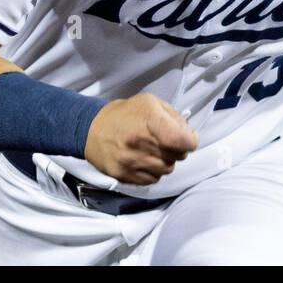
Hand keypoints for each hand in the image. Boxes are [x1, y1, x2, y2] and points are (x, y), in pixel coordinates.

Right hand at [83, 93, 198, 184]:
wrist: (92, 130)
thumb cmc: (126, 114)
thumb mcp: (150, 103)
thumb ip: (173, 117)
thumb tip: (190, 136)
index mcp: (149, 119)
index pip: (182, 141)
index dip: (190, 141)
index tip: (187, 138)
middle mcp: (139, 141)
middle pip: (178, 156)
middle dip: (177, 150)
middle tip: (166, 142)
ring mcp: (130, 161)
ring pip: (167, 169)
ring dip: (166, 161)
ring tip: (154, 151)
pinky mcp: (124, 175)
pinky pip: (153, 180)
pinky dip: (153, 171)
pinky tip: (144, 160)